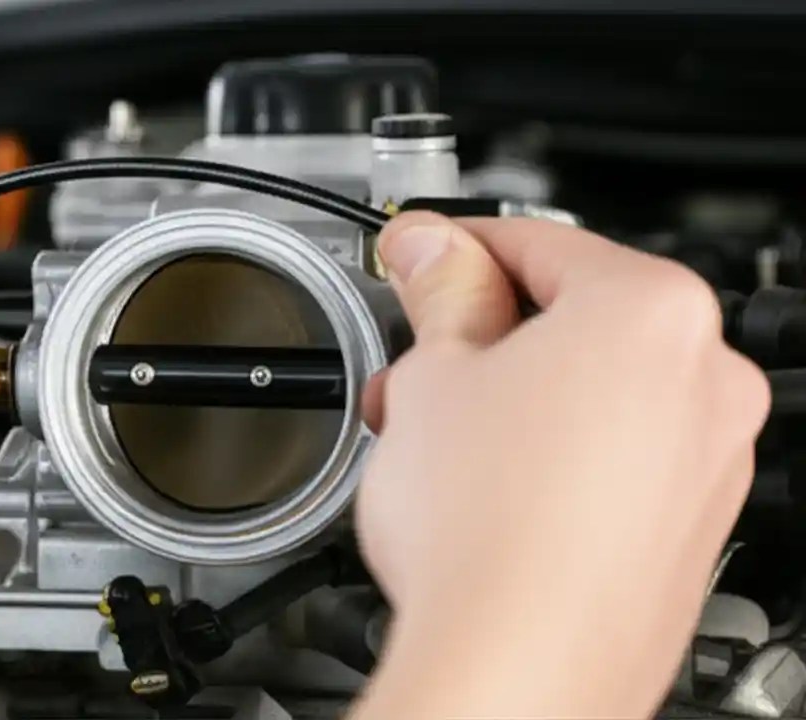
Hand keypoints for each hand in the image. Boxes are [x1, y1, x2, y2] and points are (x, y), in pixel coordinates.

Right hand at [352, 212, 768, 717]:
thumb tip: (434, 253)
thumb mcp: (435, 376)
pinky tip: (483, 490)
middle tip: (412, 362)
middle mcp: (705, 381)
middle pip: (572, 320)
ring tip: (433, 438)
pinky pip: (613, 459)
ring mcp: (707, 462)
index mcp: (653, 314)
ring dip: (509, 398)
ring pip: (591, 393)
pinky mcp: (687, 529)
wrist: (520, 670)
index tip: (417, 259)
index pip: (539, 242)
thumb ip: (440, 294)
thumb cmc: (488, 531)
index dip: (456, 248)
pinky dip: (550, 456)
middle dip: (480, 338)